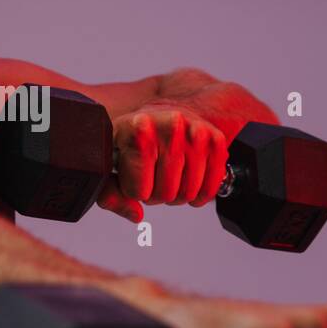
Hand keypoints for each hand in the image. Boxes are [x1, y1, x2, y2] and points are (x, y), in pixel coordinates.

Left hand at [97, 100, 230, 222]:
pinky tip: (186, 178)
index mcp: (139, 128)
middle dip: (155, 194)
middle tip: (151, 176)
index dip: (133, 191)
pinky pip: (209, 189)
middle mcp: (171, 126)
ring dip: (176, 194)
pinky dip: (198, 194)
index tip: (133, 174)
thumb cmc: (133, 138)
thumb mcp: (109, 160)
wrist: (161, 113)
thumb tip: (135, 214)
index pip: (138, 191)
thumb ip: (109, 193)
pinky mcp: (216, 141)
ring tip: (167, 174)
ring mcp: (197, 133)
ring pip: (187, 194)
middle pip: (165, 194)